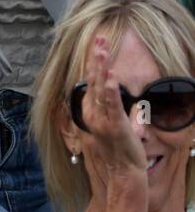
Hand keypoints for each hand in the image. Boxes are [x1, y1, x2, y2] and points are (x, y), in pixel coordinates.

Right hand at [76, 34, 148, 189]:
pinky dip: (110, 89)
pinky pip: (112, 104)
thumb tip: (105, 96)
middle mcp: (92, 113)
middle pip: (93, 79)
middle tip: (98, 37)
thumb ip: (104, 110)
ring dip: (100, 66)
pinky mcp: (114, 125)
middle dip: (95, 56)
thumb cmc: (116, 153)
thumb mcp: (106, 128)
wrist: (121, 173)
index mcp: (89, 112)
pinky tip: (110, 76)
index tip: (95, 46)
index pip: (90, 81)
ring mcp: (101, 119)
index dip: (92, 63)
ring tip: (101, 48)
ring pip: (100, 87)